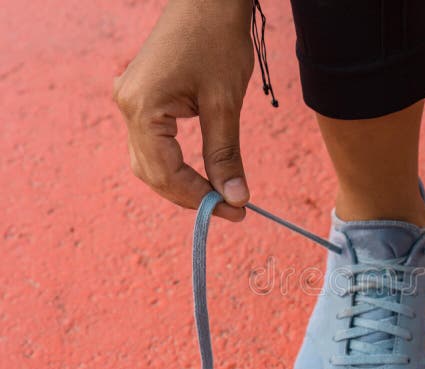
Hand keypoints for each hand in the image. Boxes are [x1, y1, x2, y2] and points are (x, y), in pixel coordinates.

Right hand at [113, 0, 253, 220]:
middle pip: (152, 172)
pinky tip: (200, 175)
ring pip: (149, 161)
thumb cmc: (218, 41)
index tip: (236, 212)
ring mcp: (130, 100)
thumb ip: (226, 154)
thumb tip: (235, 199)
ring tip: (219, 197)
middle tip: (232, 209)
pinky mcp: (140, 96)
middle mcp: (127, 106)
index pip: (166, 173)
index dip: (200, 199)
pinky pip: (152, 143)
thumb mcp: (225, 103)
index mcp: (142, 107)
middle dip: (191, 196)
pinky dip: (175, 164)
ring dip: (181, 184)